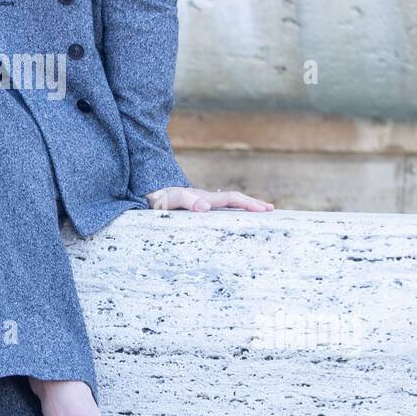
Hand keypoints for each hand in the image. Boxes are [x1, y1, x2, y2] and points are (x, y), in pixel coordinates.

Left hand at [144, 186, 274, 212]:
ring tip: (258, 213)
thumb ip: (186, 202)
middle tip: (271, 210)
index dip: (248, 203)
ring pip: (226, 204)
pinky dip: (229, 213)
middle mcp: (204, 199)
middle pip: (233, 199)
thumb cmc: (156, 199)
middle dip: (252, 204)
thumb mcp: (169, 200)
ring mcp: (199, 203)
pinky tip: (230, 220)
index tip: (265, 210)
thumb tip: (207, 208)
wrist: (144, 195)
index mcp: (203, 198)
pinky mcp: (193, 209)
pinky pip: (216, 211)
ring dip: (242, 207)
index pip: (231, 199)